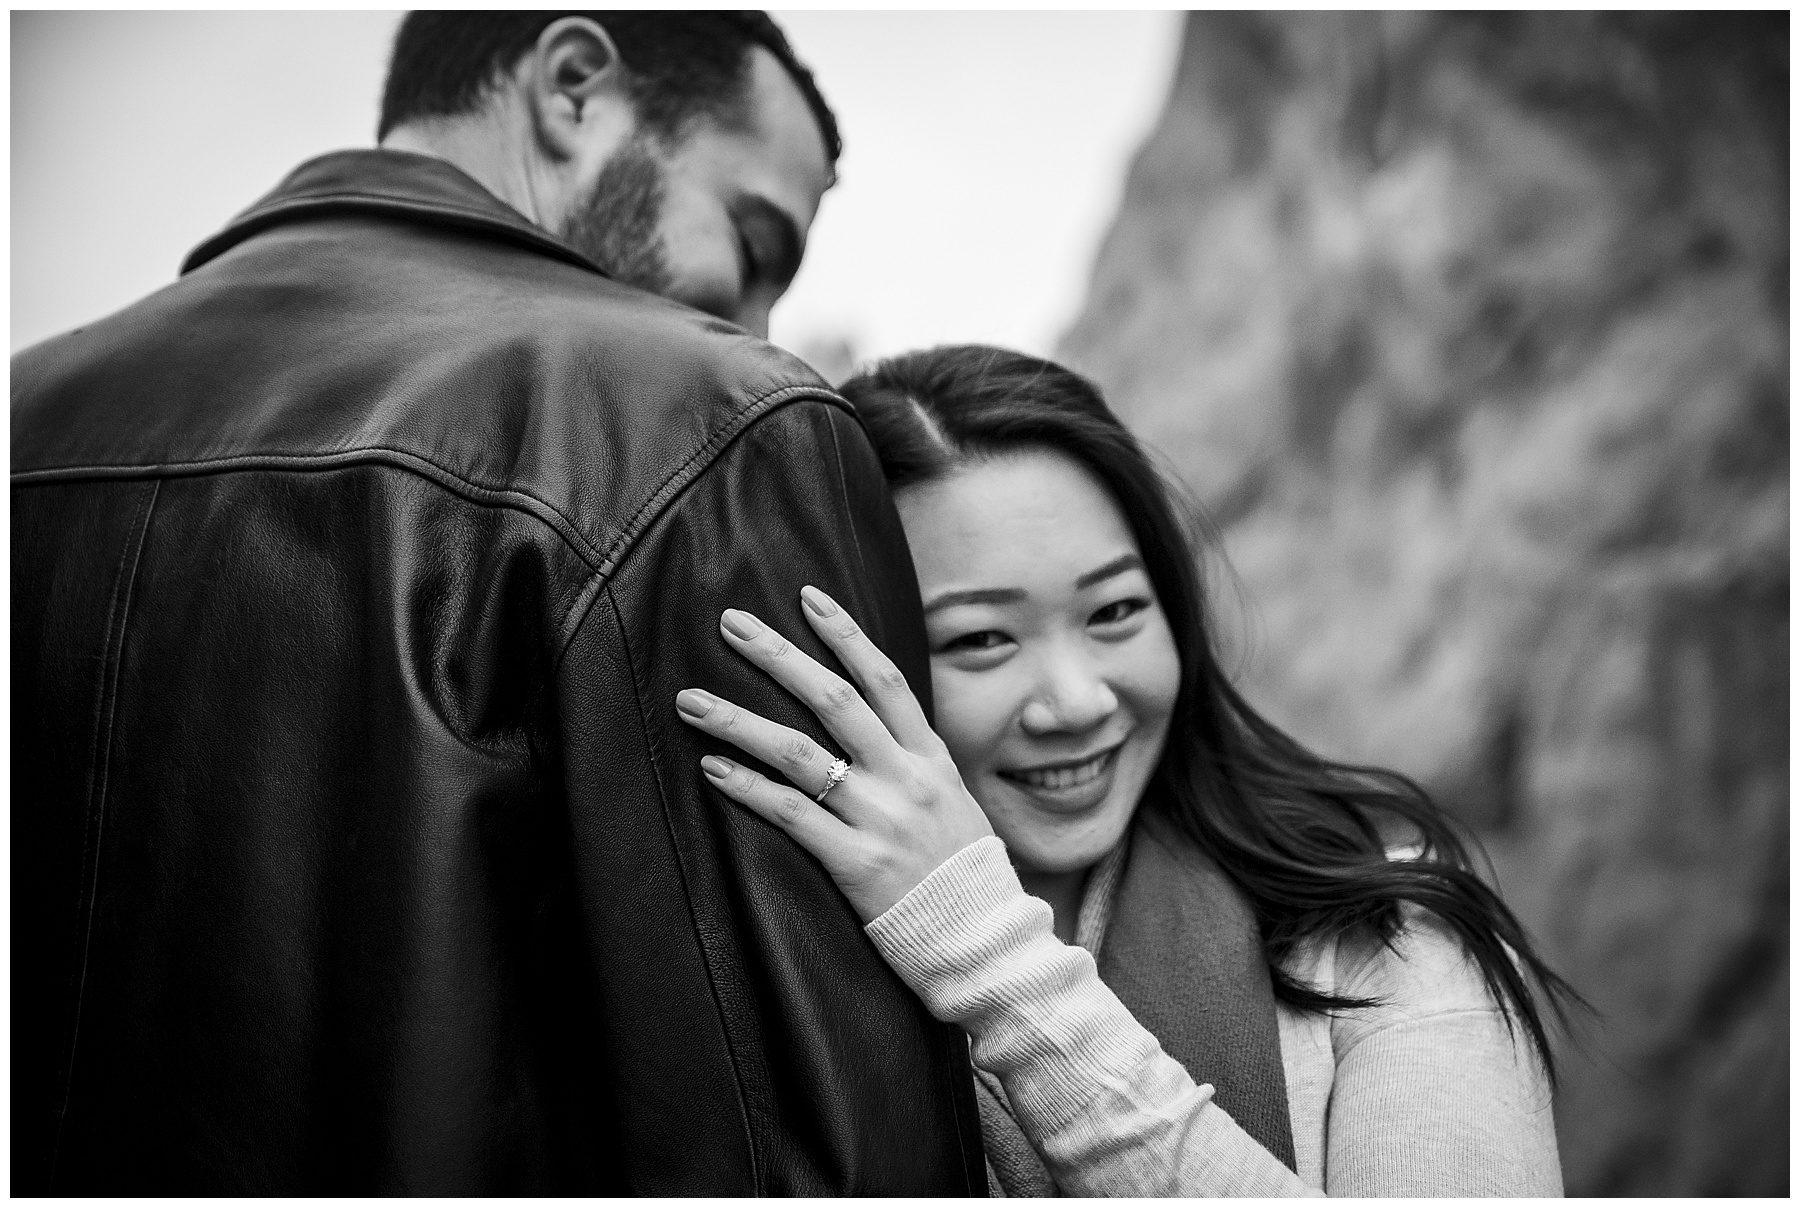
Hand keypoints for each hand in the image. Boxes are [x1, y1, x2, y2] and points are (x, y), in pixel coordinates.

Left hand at [675, 585, 994, 921]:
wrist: (984, 940)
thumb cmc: (961, 873)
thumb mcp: (953, 800)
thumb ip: (915, 761)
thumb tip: (873, 725)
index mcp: (931, 758)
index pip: (884, 679)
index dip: (845, 634)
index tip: (807, 597)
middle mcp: (906, 779)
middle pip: (833, 699)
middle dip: (777, 656)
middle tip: (731, 623)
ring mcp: (881, 819)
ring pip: (800, 753)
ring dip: (739, 721)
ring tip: (692, 701)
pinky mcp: (857, 863)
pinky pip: (793, 816)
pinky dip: (750, 789)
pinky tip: (714, 770)